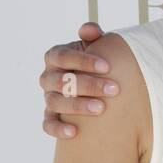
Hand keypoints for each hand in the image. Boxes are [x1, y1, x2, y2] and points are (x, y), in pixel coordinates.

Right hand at [40, 22, 118, 137]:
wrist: (93, 85)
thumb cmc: (95, 62)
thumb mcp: (94, 46)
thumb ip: (93, 35)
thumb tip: (90, 29)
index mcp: (55, 57)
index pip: (63, 56)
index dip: (83, 61)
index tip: (107, 66)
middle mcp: (48, 77)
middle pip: (61, 81)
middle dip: (88, 85)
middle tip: (114, 89)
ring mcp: (48, 98)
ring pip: (56, 102)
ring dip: (78, 106)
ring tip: (101, 109)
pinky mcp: (50, 116)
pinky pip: (48, 124)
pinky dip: (58, 129)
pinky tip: (75, 132)